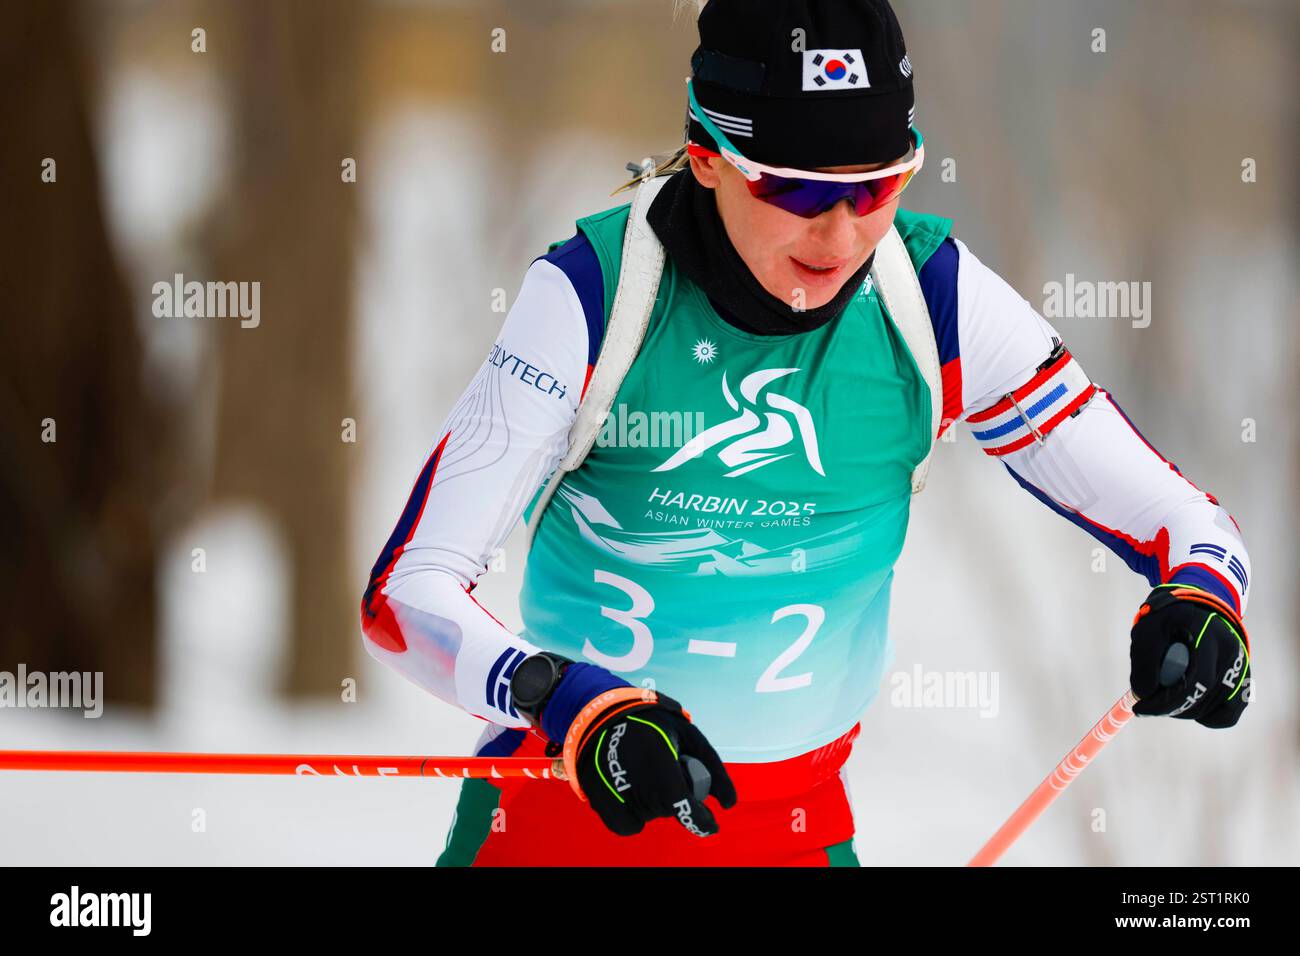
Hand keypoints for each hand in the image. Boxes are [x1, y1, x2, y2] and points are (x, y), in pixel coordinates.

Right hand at [568, 689, 736, 837]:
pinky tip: (632, 788)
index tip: (711, 824)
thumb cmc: (651, 722)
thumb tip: (729, 803)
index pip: (684, 808)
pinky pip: (629, 825)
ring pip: (650, 815)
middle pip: (669, 810)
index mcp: (660, 768)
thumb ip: (712, 769)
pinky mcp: (601, 804)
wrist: (602, 716)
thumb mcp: (688, 734)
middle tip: (665, 769)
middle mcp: (637, 786)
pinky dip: (635, 812)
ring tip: (645, 771)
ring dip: (654, 801)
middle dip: (675, 794)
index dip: (701, 821)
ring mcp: (616, 797)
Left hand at [1130, 584, 1250, 727]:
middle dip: (1171, 706)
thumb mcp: (1148, 629)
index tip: (1139, 707)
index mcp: (1207, 632)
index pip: (1195, 678)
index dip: (1165, 699)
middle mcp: (1230, 650)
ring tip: (1166, 699)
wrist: (1198, 607)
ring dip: (1185, 711)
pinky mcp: (1243, 680)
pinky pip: (1229, 714)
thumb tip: (1143, 694)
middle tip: (1149, 706)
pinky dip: (1207, 717)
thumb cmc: (1169, 620)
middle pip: (1205, 694)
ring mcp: (1240, 667)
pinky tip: (1188, 707)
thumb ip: (1143, 659)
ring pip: (1216, 707)